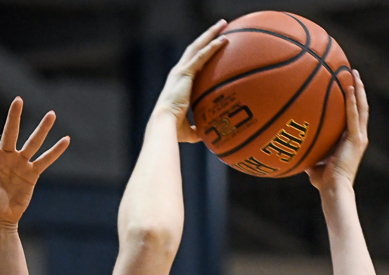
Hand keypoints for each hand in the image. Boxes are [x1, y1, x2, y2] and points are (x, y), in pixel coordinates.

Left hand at [0, 97, 69, 226]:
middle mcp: (6, 155)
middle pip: (12, 132)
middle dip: (15, 116)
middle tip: (19, 100)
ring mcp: (20, 163)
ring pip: (33, 142)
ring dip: (42, 129)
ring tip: (52, 114)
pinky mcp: (32, 173)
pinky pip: (45, 160)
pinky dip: (56, 151)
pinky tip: (65, 140)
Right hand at [153, 20, 227, 142]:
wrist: (164, 124)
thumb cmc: (173, 130)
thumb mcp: (189, 130)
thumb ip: (199, 129)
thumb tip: (208, 136)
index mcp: (179, 84)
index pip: (192, 64)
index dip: (202, 53)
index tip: (213, 46)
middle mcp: (178, 73)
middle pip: (195, 48)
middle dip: (207, 36)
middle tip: (221, 26)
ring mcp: (181, 71)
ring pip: (198, 46)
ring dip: (211, 34)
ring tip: (223, 24)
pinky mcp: (184, 73)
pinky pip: (202, 56)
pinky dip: (212, 47)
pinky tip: (224, 39)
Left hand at [308, 69, 369, 190]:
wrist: (333, 189)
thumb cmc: (323, 181)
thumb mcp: (314, 163)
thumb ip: (308, 152)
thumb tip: (293, 147)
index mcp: (351, 140)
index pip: (354, 116)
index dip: (352, 100)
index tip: (347, 86)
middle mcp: (358, 136)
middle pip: (361, 107)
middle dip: (358, 89)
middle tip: (353, 73)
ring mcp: (359, 137)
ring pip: (361, 107)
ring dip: (358, 89)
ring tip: (354, 73)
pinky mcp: (356, 139)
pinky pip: (353, 115)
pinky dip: (352, 101)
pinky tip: (348, 87)